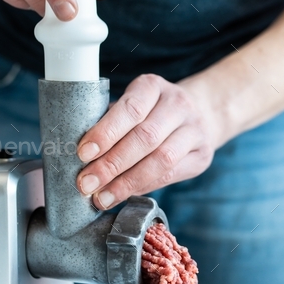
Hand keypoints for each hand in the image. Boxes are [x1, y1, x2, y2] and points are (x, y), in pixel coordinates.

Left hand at [76, 74, 219, 208]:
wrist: (198, 113)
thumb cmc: (149, 112)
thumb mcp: (130, 105)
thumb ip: (109, 124)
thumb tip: (81, 158)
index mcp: (153, 86)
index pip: (131, 109)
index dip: (106, 132)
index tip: (83, 153)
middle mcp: (178, 104)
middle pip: (145, 137)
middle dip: (112, 164)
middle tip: (87, 183)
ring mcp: (194, 130)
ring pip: (161, 159)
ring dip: (127, 182)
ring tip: (103, 197)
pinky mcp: (202, 155)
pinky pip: (171, 175)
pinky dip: (143, 187)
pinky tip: (124, 194)